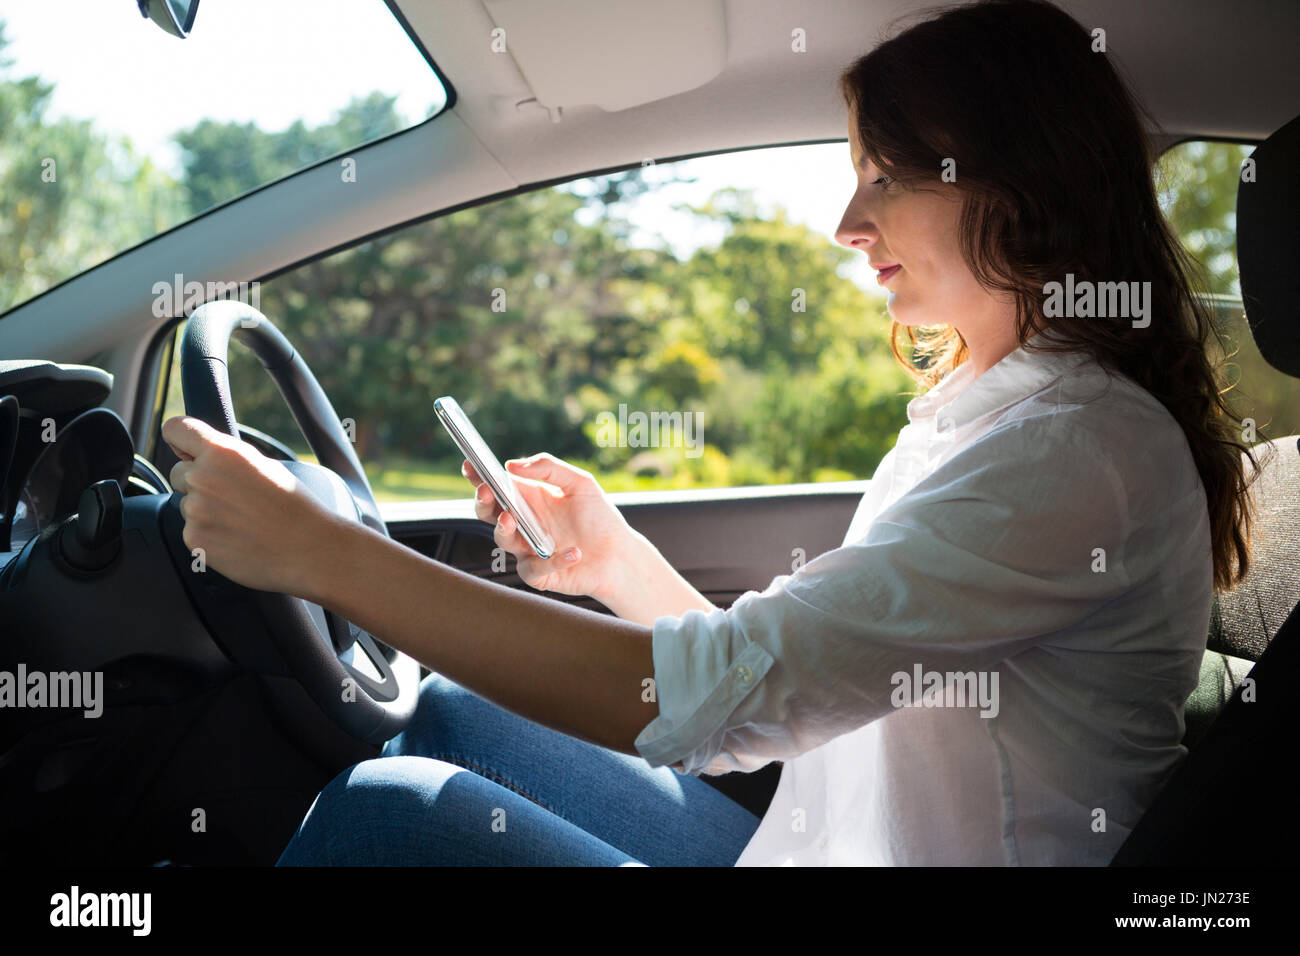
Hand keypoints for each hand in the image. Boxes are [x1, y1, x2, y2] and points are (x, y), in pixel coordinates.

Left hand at [161, 415, 339, 595]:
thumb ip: (227, 457)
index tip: (185, 449)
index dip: (179, 440)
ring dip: (206, 511)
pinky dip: (210, 535)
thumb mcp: (266, 466)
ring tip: (242, 521)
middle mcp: (203, 477)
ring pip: (187, 505)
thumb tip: (196, 454)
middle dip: (196, 481)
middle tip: (231, 496)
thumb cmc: (295, 508)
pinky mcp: (195, 539)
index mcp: (223, 452)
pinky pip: (192, 531)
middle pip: (178, 472)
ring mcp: (196, 510)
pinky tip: (238, 537)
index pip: (175, 429)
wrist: (309, 549)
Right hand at [464, 453, 640, 603]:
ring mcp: (528, 549)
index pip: (496, 486)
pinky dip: (553, 561)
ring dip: (503, 529)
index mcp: (529, 499)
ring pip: (503, 540)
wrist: (620, 555)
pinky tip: (573, 552)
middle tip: (487, 492)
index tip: (470, 465)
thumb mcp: (580, 483)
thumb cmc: (599, 518)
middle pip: (489, 513)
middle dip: (483, 502)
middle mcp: (523, 524)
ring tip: (512, 519)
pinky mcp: (539, 574)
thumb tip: (512, 465)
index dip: (479, 476)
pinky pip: (534, 568)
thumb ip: (549, 468)